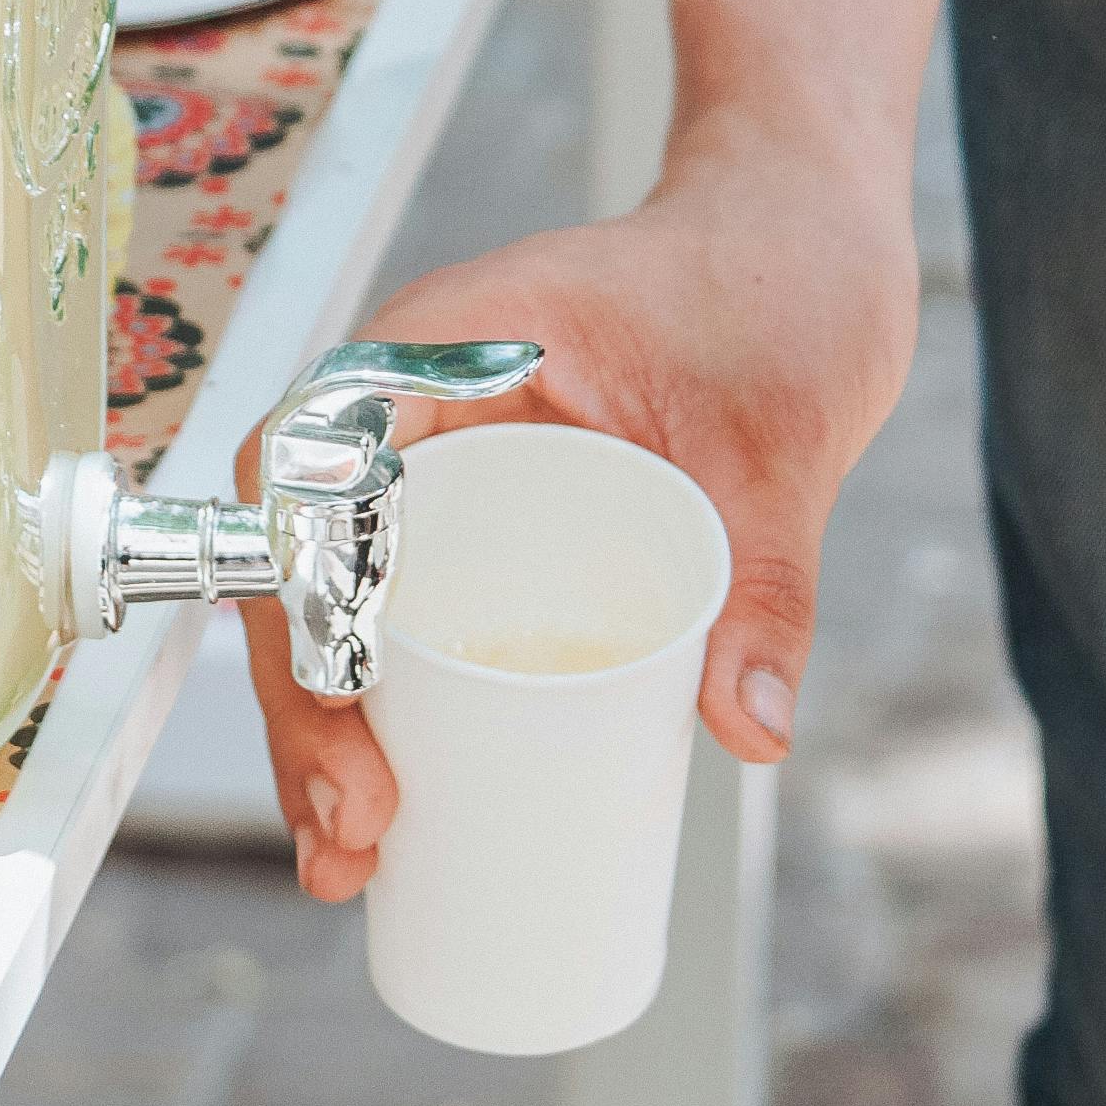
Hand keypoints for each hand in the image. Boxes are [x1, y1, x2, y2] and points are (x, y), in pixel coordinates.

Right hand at [240, 124, 919, 900]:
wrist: (802, 240)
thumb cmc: (776, 288)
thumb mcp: (781, 440)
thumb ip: (769, 578)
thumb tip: (755, 732)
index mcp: (449, 339)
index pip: (312, 458)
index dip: (305, 588)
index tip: (352, 700)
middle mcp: (413, 401)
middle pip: (304, 554)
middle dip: (307, 704)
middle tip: (357, 833)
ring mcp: (438, 464)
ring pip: (339, 599)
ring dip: (326, 730)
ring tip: (354, 865)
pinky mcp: (481, 519)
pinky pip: (404, 611)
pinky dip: (385, 711)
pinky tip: (393, 824)